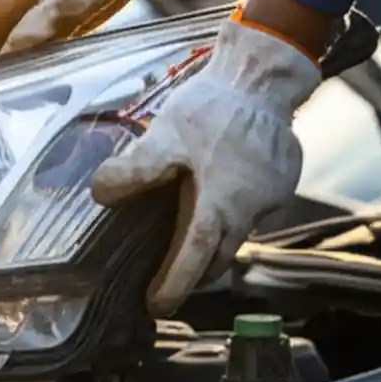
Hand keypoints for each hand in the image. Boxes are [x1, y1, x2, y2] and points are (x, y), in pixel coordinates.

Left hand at [90, 11, 320, 315]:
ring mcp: (271, 198)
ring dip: (209, 245)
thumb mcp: (166, 133)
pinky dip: (227, 216)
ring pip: (235, 234)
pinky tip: (207, 202)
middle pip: (218, 254)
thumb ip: (137, 167)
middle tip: (164, 283)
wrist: (265, 76)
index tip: (156, 305)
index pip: (195, 257)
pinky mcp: (279, 183)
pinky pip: (250, 212)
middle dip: (193, 274)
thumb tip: (101, 194)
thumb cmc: (215, 106)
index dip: (174, 284)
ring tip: (180, 248)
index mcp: (221, 203)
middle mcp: (251, 209)